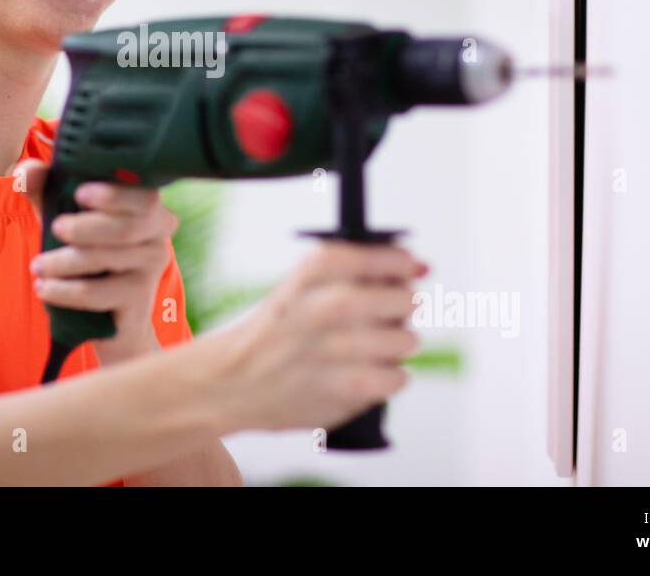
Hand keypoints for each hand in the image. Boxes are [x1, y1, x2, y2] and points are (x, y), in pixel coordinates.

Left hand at [16, 160, 178, 363]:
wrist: (108, 316)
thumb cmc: (87, 251)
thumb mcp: (66, 215)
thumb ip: (46, 189)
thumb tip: (24, 172)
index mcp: (147, 205)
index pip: (142, 195)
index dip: (113, 194)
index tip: (80, 193)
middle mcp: (159, 233)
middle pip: (126, 227)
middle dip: (85, 227)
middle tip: (55, 228)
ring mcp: (152, 267)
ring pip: (106, 259)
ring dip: (65, 262)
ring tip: (37, 266)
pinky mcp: (138, 299)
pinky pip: (98, 293)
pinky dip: (65, 291)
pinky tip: (43, 289)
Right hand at [200, 240, 426, 434]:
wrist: (228, 383)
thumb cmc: (274, 331)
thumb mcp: (299, 285)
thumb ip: (358, 271)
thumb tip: (421, 266)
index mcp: (308, 275)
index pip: (377, 257)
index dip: (399, 262)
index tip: (409, 268)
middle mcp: (320, 310)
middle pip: (399, 299)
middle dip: (403, 304)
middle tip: (392, 310)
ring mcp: (330, 353)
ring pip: (403, 342)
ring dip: (399, 342)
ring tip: (374, 345)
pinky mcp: (340, 392)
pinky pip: (395, 379)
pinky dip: (391, 376)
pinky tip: (367, 371)